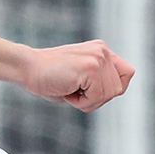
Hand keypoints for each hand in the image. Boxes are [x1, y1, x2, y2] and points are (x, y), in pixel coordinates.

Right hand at [18, 40, 133, 111]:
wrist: (27, 69)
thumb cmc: (50, 78)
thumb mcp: (81, 78)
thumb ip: (99, 81)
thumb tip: (116, 92)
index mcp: (101, 50)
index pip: (127, 73)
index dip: (112, 89)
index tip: (92, 91)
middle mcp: (102, 51)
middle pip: (118, 89)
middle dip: (97, 99)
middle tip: (75, 92)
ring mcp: (97, 58)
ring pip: (108, 95)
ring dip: (88, 101)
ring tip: (70, 89)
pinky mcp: (90, 67)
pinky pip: (96, 97)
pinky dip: (81, 102)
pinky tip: (67, 91)